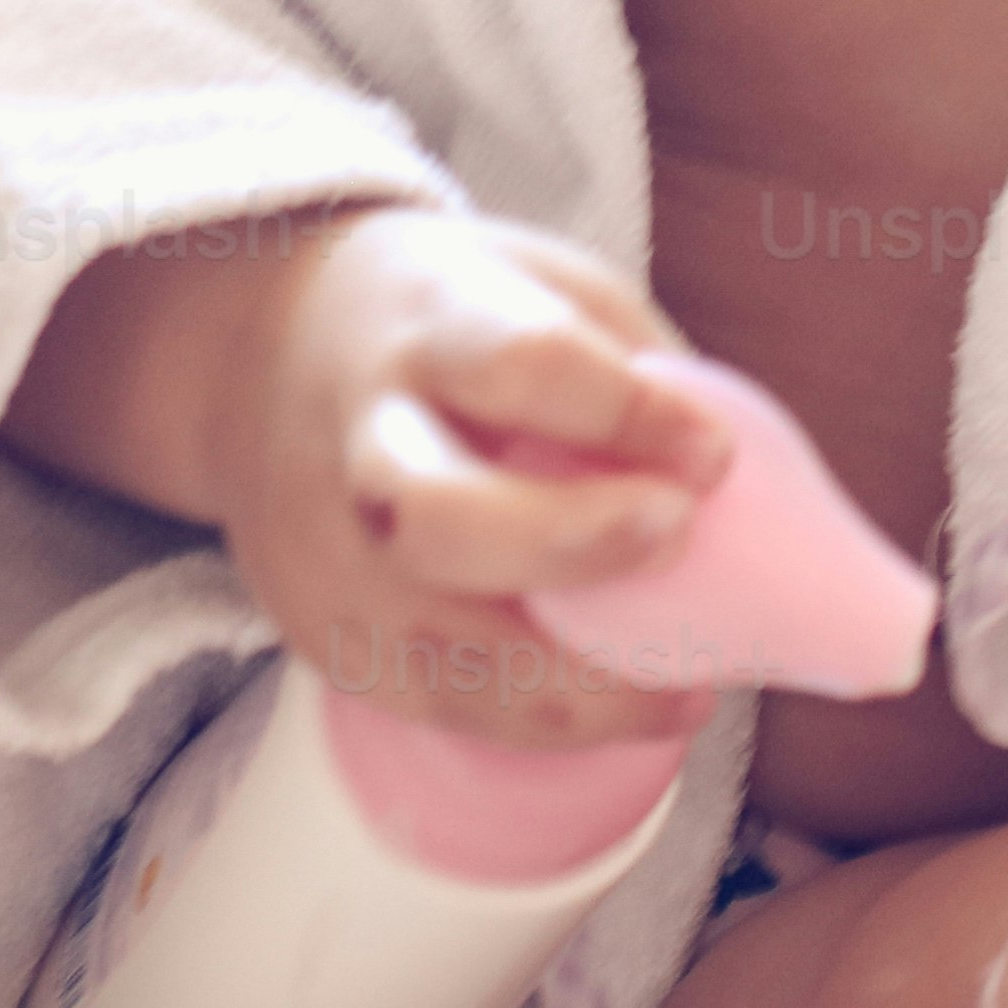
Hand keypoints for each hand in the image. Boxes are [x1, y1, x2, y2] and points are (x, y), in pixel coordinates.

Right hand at [191, 203, 720, 755]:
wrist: (261, 353)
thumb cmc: (444, 321)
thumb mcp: (537, 283)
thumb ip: (630, 365)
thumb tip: (746, 477)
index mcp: (426, 327)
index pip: (520, 367)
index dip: (627, 413)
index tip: (713, 452)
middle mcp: (360, 442)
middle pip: (442, 518)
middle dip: (576, 542)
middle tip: (676, 536)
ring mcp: (328, 551)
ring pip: (437, 648)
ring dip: (581, 688)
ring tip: (687, 689)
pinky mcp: (322, 632)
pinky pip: (435, 703)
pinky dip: (540, 723)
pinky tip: (622, 710)